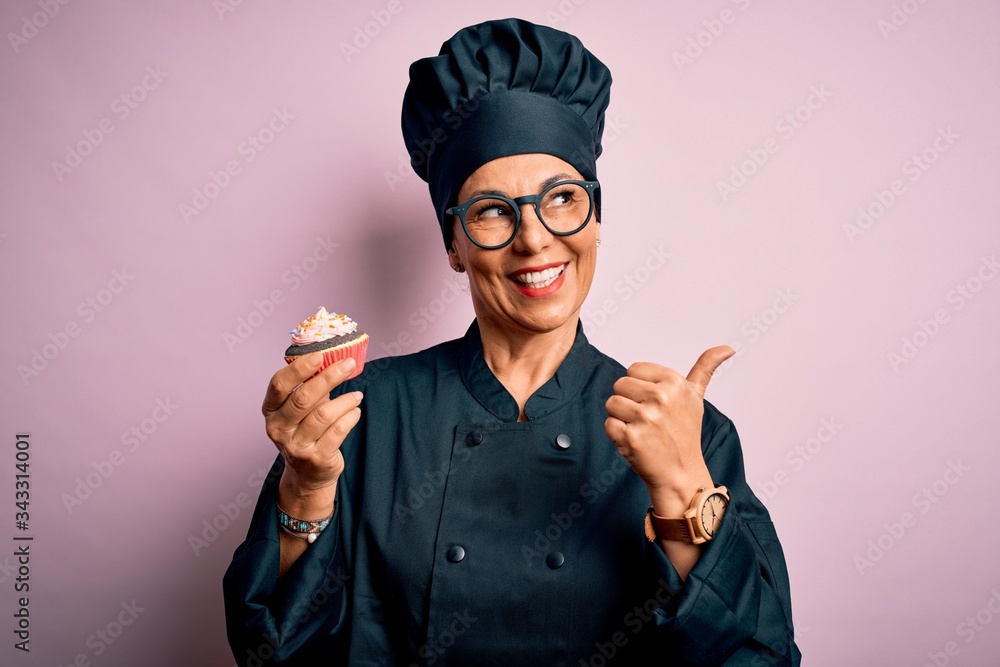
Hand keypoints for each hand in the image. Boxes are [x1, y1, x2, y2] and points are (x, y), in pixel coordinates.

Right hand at [262, 354, 362, 500]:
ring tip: (357, 395)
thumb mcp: (299, 410)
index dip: (299, 368)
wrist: (306, 475)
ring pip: (323, 414)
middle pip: (303, 398)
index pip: (279, 384)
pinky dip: (350, 417)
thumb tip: (332, 359)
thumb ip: (309, 388)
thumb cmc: (305, 432)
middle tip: (349, 364)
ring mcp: (296, 446)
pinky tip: (355, 411)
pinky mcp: (316, 458)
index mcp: (271, 410)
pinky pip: (338, 431)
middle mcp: (278, 428)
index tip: (320, 355)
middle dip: (329, 377)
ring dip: (345, 400)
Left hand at [604, 346, 733, 509]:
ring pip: (611, 404)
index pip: (633, 369)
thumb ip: (705, 368)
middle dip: (629, 402)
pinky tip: (635, 442)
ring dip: (621, 418)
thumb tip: (728, 348)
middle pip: (619, 385)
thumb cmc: (685, 432)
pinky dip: (617, 435)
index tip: (655, 403)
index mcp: (674, 382)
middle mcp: (661, 397)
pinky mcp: (632, 438)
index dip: (640, 387)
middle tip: (648, 420)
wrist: (681, 473)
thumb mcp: (696, 397)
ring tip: (642, 430)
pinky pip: (608, 424)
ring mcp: (646, 418)